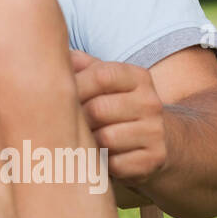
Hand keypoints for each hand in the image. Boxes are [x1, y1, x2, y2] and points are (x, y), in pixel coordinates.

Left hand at [71, 50, 167, 186]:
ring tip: (81, 140)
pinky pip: (115, 163)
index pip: (101, 75)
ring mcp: (155, 132)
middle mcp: (151, 102)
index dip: (76, 86)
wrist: (159, 140)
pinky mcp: (154, 159)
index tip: (58, 96)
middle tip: (63, 124)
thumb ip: (83, 66)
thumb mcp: (106, 81)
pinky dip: (101, 163)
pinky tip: (98, 157)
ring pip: (106, 138)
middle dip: (77, 119)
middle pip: (99, 109)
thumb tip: (57, 54)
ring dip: (88, 142)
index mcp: (138, 77)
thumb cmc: (118, 105)